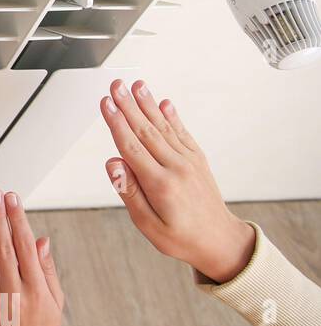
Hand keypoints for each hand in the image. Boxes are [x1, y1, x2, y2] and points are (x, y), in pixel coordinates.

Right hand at [99, 79, 254, 282]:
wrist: (220, 241)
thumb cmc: (181, 237)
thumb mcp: (148, 225)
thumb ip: (129, 192)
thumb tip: (114, 164)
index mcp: (161, 184)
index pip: (131, 146)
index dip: (116, 122)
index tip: (105, 103)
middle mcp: (177, 167)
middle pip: (146, 130)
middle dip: (128, 105)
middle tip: (115, 84)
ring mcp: (189, 161)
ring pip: (163, 127)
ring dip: (147, 104)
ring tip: (136, 85)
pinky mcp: (197, 160)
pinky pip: (182, 133)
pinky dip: (172, 116)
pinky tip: (164, 103)